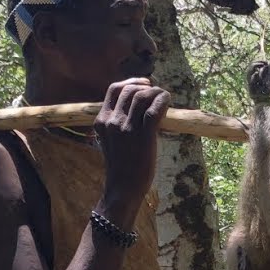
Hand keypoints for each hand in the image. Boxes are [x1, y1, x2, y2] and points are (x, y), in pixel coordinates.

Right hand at [94, 78, 169, 214]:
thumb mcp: (111, 140)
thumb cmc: (122, 165)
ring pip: (142, 96)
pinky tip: (167, 101)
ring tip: (164, 97)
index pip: (114, 90)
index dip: (130, 83)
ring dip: (156, 93)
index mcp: (102, 121)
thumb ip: (119, 123)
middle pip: (129, 90)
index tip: (143, 85)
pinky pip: (154, 109)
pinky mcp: (143, 135)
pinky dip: (163, 101)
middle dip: (146, 87)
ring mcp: (126, 128)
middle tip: (157, 92)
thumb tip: (140, 106)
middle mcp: (112, 121)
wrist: (123, 187)